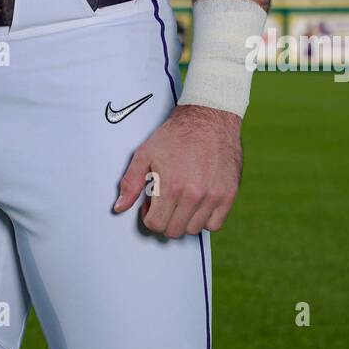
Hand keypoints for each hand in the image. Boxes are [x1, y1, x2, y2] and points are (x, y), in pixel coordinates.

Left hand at [114, 104, 242, 235]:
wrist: (209, 117)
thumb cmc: (176, 134)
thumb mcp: (145, 153)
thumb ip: (130, 183)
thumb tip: (119, 207)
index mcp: (171, 186)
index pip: (156, 224)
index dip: (149, 216)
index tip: (152, 204)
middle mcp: (194, 195)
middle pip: (174, 231)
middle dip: (165, 219)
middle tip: (166, 201)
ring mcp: (214, 196)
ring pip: (194, 229)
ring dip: (184, 219)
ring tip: (182, 199)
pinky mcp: (229, 195)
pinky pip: (215, 224)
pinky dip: (205, 218)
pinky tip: (198, 202)